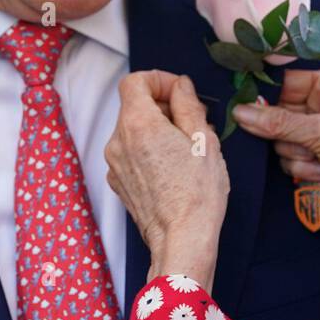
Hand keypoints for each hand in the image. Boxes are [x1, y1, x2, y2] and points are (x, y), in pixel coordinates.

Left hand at [105, 71, 229, 292]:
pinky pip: (131, 152)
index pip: (135, 81)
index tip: (179, 92)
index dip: (159, 80)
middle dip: (163, 105)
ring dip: (157, 128)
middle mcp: (118, 141)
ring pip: (133, 130)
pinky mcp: (118, 182)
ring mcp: (115, 164)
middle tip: (192, 121)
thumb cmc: (198, 193)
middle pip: (134, 105)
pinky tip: (174, 166)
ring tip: (186, 147)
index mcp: (138, 124)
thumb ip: (188, 104)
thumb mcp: (204, 138)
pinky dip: (149, 149)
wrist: (182, 240)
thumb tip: (180, 86)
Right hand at [231, 69, 319, 222]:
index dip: (268, 95)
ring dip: (297, 155)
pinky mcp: (317, 162)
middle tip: (296, 140)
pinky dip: (305, 170)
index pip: (288, 83)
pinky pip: (292, 163)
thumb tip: (241, 112)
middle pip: (280, 114)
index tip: (246, 104)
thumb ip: (279, 122)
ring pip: (282, 141)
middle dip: (285, 133)